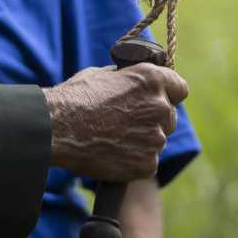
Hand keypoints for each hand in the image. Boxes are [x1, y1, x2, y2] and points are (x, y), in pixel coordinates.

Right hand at [43, 64, 187, 181]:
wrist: (57, 129)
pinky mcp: (147, 164)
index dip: (169, 94)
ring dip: (143, 140)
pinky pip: (148, 162)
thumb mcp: (105, 74)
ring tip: (114, 139)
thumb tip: (134, 81)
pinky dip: (135, 161)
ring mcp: (156, 138)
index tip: (160, 100)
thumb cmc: (76, 98)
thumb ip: (129, 79)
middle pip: (169, 116)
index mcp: (153, 80)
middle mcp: (160, 107)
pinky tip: (114, 154)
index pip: (180, 88)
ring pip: (157, 140)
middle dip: (153, 119)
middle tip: (128, 123)